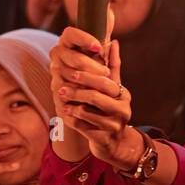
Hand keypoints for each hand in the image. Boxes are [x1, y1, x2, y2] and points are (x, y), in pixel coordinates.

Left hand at [49, 23, 135, 167]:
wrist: (113, 144)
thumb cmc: (110, 111)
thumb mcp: (113, 88)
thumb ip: (113, 65)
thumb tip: (112, 41)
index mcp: (123, 94)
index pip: (105, 81)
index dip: (87, 76)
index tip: (70, 72)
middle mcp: (123, 109)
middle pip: (97, 97)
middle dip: (77, 91)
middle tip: (61, 87)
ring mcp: (115, 126)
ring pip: (89, 114)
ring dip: (72, 107)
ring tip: (61, 102)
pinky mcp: (106, 140)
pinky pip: (85, 129)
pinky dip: (73, 121)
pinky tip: (64, 115)